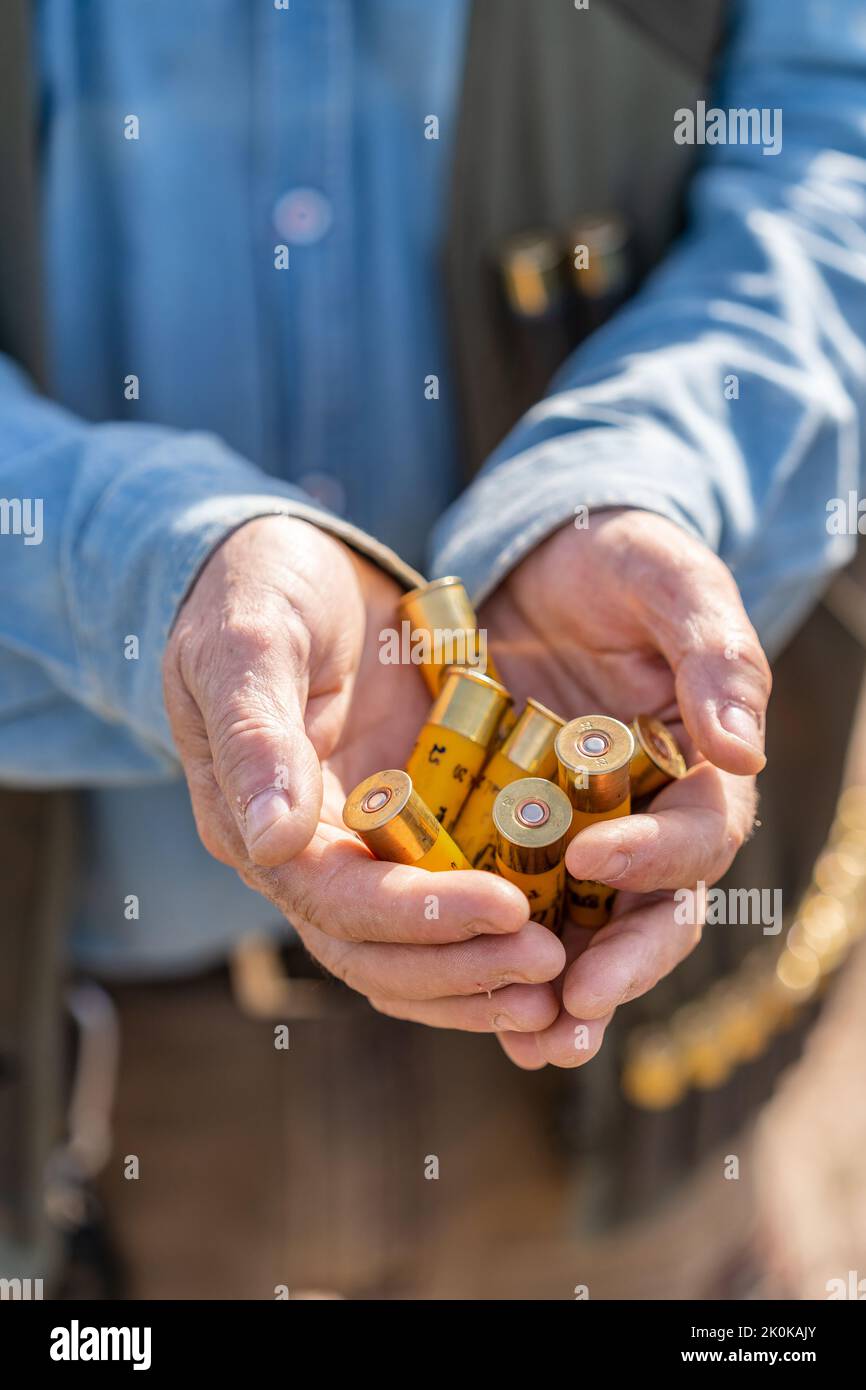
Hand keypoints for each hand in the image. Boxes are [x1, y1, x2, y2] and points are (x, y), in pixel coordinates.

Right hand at [163, 515, 563, 1029]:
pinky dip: (499, 933)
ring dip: (484, 977)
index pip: (337, 901)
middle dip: (463, 966)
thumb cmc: (255, 588)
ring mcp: (366, 848)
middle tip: (551, 963)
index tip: (506, 906)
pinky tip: (568, 940)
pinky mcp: (417, 827)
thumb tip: (275, 843)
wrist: (289, 563)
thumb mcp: (250, 643)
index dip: (420, 917)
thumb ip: (257, 737)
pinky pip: (456, 898)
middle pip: (379, 951)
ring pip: (418, 951)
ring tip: (564, 983)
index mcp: (256, 826)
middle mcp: (311, 857)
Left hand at [479, 508, 770, 1068]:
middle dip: (622, 965)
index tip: (594, 856)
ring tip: (529, 1040)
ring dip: (565, 994)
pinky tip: (477, 1008)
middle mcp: (649, 820)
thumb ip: (715, 655)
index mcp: (700, 770)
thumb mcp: (671, 582)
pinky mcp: (517, 842)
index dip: (657, 857)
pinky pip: (518, 912)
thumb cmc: (621, 562)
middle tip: (577, 1004)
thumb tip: (745, 755)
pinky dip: (502, 962)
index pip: (700, 836)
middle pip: (653, 914)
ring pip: (588, 935)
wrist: (545, 558)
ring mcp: (584, 837)